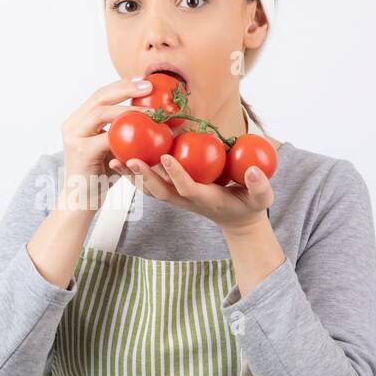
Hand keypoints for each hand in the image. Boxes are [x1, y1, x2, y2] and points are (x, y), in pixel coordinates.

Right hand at [60, 76, 152, 208]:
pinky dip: (126, 135)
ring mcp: (73, 136)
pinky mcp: (81, 151)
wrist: (82, 201)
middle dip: (126, 88)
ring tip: (151, 111)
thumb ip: (122, 132)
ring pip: (101, 113)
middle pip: (100, 96)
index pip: (100, 94)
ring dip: (128, 110)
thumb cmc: (100, 176)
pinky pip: (106, 137)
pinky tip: (144, 134)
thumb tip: (153, 116)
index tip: (143, 80)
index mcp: (78, 120)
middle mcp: (72, 124)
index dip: (122, 84)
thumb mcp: (112, 148)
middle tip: (149, 86)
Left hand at [108, 152, 273, 231]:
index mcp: (206, 198)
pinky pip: (150, 185)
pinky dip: (134, 175)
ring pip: (150, 189)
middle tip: (129, 158)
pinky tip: (119, 160)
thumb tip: (253, 171)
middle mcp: (187, 200)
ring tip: (113, 160)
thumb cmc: (250, 205)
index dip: (176, 174)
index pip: (187, 187)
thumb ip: (260, 185)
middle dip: (144, 175)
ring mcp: (177, 198)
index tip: (165, 156)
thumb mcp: (262, 198)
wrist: (237, 219)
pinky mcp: (172, 194)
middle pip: (161, 190)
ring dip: (132, 176)